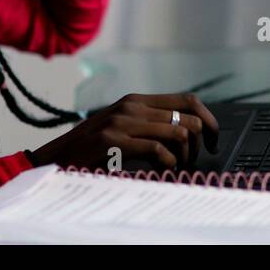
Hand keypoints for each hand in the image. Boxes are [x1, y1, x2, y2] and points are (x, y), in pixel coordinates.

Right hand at [29, 93, 218, 170]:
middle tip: (191, 161)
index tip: (213, 140)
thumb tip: (187, 134)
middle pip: (188, 117)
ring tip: (176, 169)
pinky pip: (158, 148)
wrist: (55, 159)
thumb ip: (148, 125)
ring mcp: (122, 122)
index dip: (209, 119)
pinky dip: (168, 163)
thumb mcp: (121, 128)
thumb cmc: (90, 150)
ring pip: (178, 132)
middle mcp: (132, 106)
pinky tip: (163, 170)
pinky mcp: (114, 140)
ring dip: (184, 156)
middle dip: (198, 143)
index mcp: (136, 101)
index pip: (188, 99)